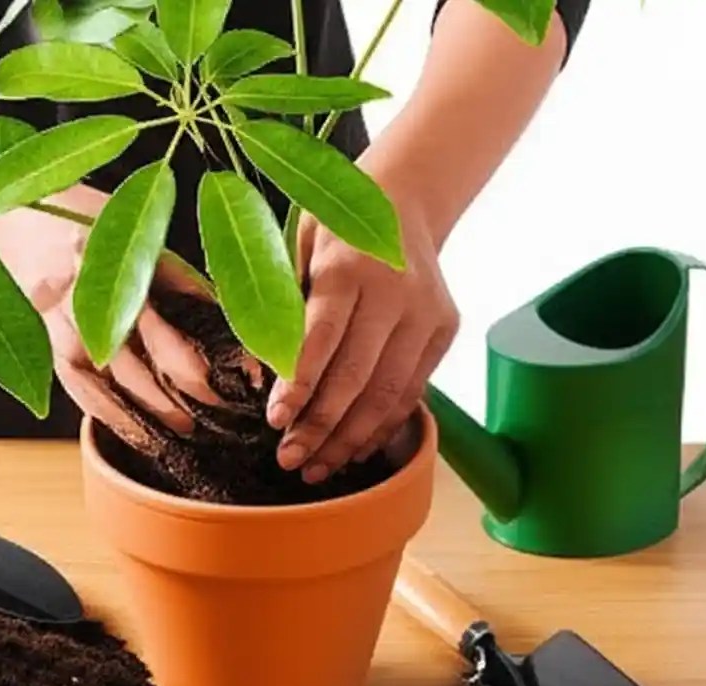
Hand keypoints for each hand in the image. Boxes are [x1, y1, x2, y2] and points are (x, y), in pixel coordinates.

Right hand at [23, 202, 221, 446]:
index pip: (169, 322)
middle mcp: (85, 296)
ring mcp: (60, 322)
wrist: (10, 215)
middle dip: (183, 392)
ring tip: (180, 432)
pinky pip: (78, 386)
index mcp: (116, 262)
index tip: (239, 377)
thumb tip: (223, 316)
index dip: (200, 359)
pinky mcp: (44, 341)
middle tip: (216, 415)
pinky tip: (134, 430)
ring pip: (109, 380)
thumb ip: (175, 276)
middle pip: (140, 358)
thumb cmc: (81, 217)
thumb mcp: (134, 232)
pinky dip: (108, 412)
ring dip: (146, 411)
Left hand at [266, 188, 458, 482]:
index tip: (275, 421)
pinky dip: (381, 427)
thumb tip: (261, 369)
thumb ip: (284, 300)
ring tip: (317, 468)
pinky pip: (411, 391)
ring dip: (351, 439)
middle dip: (321, 426)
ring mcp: (426, 313)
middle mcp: (395, 291)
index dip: (299, 384)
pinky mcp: (444, 331)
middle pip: (358, 375)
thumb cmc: (334, 227)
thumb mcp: (297, 244)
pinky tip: (353, 450)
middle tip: (289, 459)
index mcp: (349, 265)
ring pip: (389, 393)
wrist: (407, 198)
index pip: (322, 336)